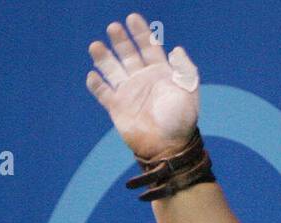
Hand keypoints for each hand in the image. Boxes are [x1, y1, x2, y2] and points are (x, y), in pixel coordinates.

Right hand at [85, 12, 199, 160]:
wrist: (168, 147)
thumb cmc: (181, 120)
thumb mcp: (188, 92)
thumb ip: (185, 70)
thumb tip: (177, 49)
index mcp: (161, 74)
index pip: (149, 48)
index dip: (141, 32)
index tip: (132, 18)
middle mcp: (143, 80)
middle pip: (128, 54)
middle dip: (121, 40)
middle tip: (113, 27)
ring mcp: (129, 93)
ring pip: (112, 69)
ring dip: (104, 57)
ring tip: (96, 46)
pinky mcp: (116, 107)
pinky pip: (102, 92)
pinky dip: (96, 84)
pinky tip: (93, 75)